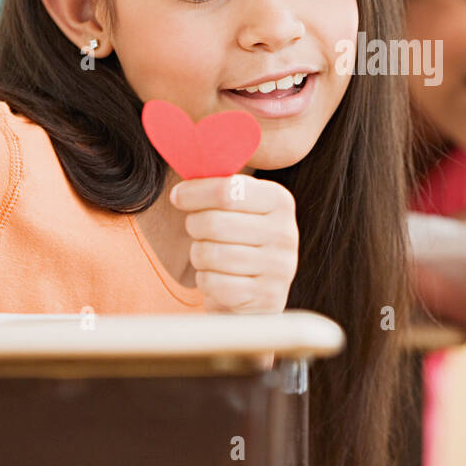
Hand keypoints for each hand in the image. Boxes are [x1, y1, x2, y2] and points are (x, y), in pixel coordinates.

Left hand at [171, 175, 297, 313]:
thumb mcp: (239, 210)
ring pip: (210, 254)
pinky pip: (214, 284)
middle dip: (194, 226)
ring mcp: (279, 268)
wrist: (258, 295)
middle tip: (197, 230)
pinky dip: (206, 281)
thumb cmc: (239, 242)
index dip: (195, 192)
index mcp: (280, 201)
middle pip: (214, 222)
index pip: (229, 190)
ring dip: (198, 255)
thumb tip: (186, 167)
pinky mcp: (266, 298)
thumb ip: (218, 187)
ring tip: (209, 255)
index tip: (179, 196)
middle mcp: (285, 233)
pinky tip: (217, 278)